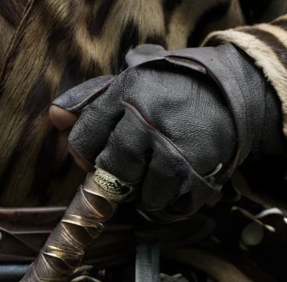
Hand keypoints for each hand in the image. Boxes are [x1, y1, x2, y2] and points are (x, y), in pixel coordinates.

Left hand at [50, 44, 277, 221]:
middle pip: (110, 170)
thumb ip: (91, 98)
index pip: (84, 136)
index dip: (86, 150)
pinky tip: (175, 179)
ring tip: (157, 167)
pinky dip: (168, 202)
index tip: (98, 150)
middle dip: (116, 173)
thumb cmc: (172, 87)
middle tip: (132, 162)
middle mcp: (147, 120)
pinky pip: (167, 209)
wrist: (232, 94)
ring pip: (139, 195)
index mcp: (127, 91)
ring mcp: (173, 151)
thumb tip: (54, 117)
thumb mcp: (132, 78)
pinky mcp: (196, 176)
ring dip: (144, 189)